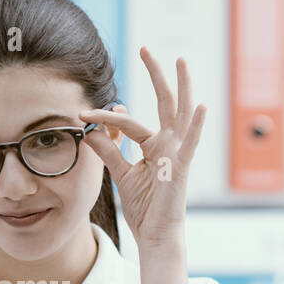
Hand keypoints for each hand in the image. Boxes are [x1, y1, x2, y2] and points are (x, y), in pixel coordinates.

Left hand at [79, 47, 205, 251]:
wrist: (155, 235)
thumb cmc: (144, 208)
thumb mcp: (120, 174)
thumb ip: (108, 151)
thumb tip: (90, 131)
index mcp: (154, 145)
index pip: (127, 122)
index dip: (105, 118)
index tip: (83, 114)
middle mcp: (168, 143)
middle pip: (163, 102)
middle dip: (155, 74)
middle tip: (145, 48)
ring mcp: (177, 152)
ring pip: (180, 113)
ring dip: (180, 86)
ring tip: (180, 61)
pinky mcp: (181, 167)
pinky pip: (190, 144)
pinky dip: (196, 125)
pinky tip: (200, 106)